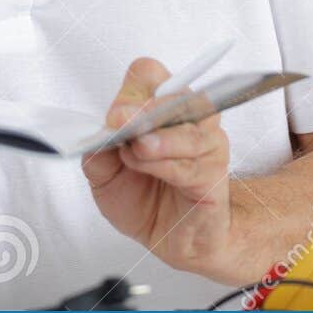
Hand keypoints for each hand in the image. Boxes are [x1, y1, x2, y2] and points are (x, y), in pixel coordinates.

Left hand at [82, 57, 234, 280]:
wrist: (170, 238)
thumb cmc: (142, 198)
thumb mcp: (104, 174)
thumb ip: (98, 151)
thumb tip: (99, 132)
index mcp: (158, 108)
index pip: (150, 75)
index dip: (131, 90)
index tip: (113, 115)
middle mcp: (188, 119)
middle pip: (175, 95)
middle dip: (145, 108)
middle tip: (121, 121)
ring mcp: (206, 145)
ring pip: (188, 130)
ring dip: (158, 139)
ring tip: (137, 148)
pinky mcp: (213, 176)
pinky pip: (193, 165)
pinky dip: (167, 165)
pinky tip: (150, 168)